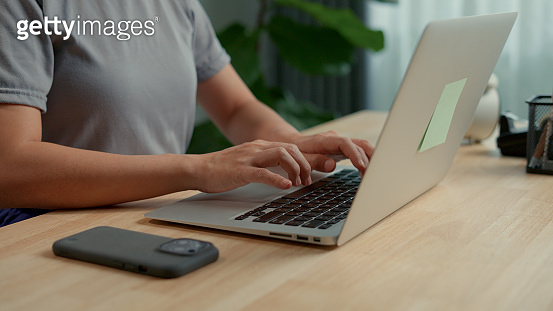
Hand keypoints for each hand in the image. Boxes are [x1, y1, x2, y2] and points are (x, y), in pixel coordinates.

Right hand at [190, 140, 311, 192]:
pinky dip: (278, 179)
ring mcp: (249, 158)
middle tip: (306, 181)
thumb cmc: (223, 169)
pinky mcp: (241, 171)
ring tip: (298, 183)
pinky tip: (286, 186)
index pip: (290, 147)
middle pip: (291, 149)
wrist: (199, 169)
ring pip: (281, 156)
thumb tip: (284, 172)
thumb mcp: (249, 161)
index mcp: (260, 146)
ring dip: (295, 170)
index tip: (308, 175)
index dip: (304, 161)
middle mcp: (257, 148)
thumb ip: (265, 162)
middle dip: (304, 165)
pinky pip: (263, 172)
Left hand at [291, 131, 373, 173]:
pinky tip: (367, 172)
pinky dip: (366, 160)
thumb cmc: (295, 152)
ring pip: (362, 146)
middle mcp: (335, 138)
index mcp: (324, 140)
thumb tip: (332, 165)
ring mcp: (341, 142)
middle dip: (369, 158)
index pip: (345, 144)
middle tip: (372, 176)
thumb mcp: (300, 158)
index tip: (362, 166)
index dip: (355, 154)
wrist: (292, 143)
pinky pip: (359, 151)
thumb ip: (315, 161)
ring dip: (370, 159)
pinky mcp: (344, 147)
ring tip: (371, 176)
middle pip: (359, 144)